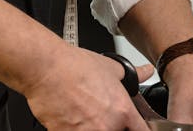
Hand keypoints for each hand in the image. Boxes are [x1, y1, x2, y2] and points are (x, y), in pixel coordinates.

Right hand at [21, 46, 152, 130]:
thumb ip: (133, 74)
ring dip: (92, 127)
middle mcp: (107, 126)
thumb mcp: (112, 67)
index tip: (132, 126)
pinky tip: (70, 118)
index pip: (141, 130)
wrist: (47, 69)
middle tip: (98, 114)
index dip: (137, 128)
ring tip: (82, 114)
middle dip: (111, 126)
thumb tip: (145, 71)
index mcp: (122, 111)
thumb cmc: (75, 67)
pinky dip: (74, 129)